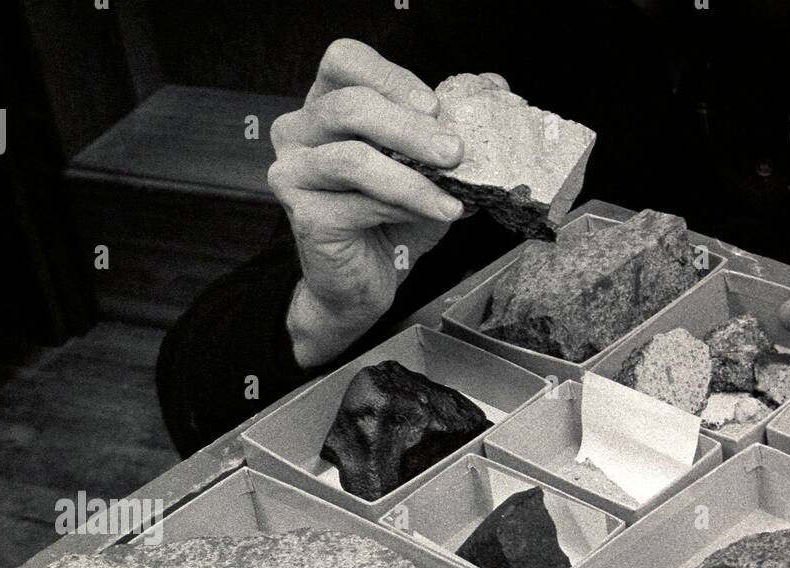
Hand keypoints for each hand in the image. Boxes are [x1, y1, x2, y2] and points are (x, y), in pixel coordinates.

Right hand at [269, 39, 479, 367]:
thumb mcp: (426, 167)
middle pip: (350, 107)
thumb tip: (496, 87)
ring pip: (354, 158)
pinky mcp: (302, 213)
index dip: (390, 76)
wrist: (361, 284)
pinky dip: (403, 207)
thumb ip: (450, 126)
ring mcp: (293, 171)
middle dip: (411, 128)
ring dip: (412, 177)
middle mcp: (299, 130)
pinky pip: (358, 202)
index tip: (434, 105)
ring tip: (451, 197)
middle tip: (455, 152)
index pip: (345, 60)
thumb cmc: (390, 221)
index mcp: (326, 103)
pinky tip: (435, 215)